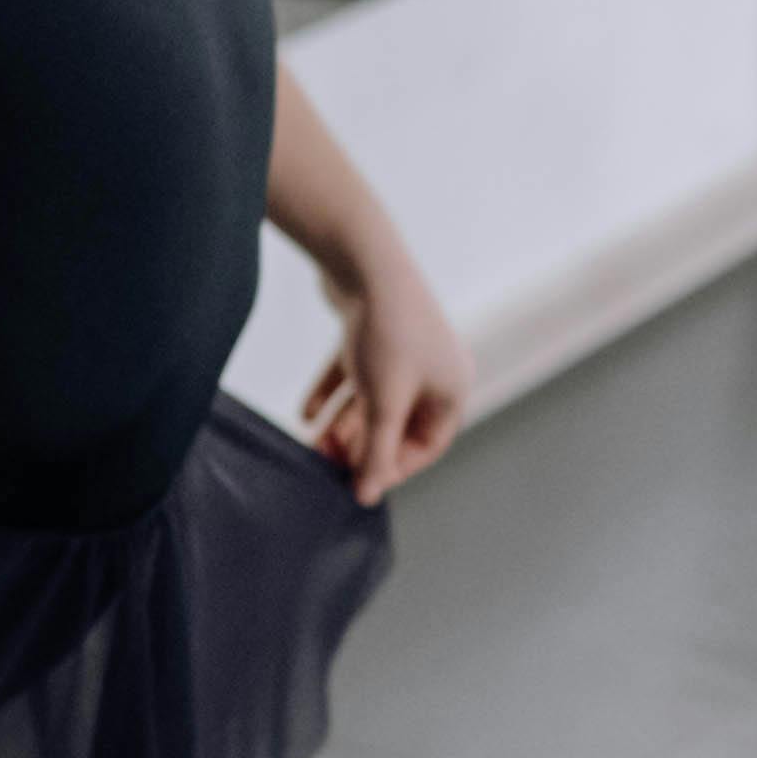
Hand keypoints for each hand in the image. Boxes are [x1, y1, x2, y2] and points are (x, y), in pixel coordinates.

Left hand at [302, 243, 470, 502]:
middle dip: (362, 444)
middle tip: (327, 462)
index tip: (357, 481)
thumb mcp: (383, 403)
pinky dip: (331, 392)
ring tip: (312, 442)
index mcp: (451, 388)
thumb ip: (376, 452)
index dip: (392, 466)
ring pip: (373, 399)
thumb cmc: (387, 335)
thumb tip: (368, 496)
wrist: (364, 261)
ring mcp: (404, 349)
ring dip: (344, 423)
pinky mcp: (373, 332)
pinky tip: (305, 412)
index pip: (426, 445)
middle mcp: (434, 368)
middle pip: (397, 423)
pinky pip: (354, 373)